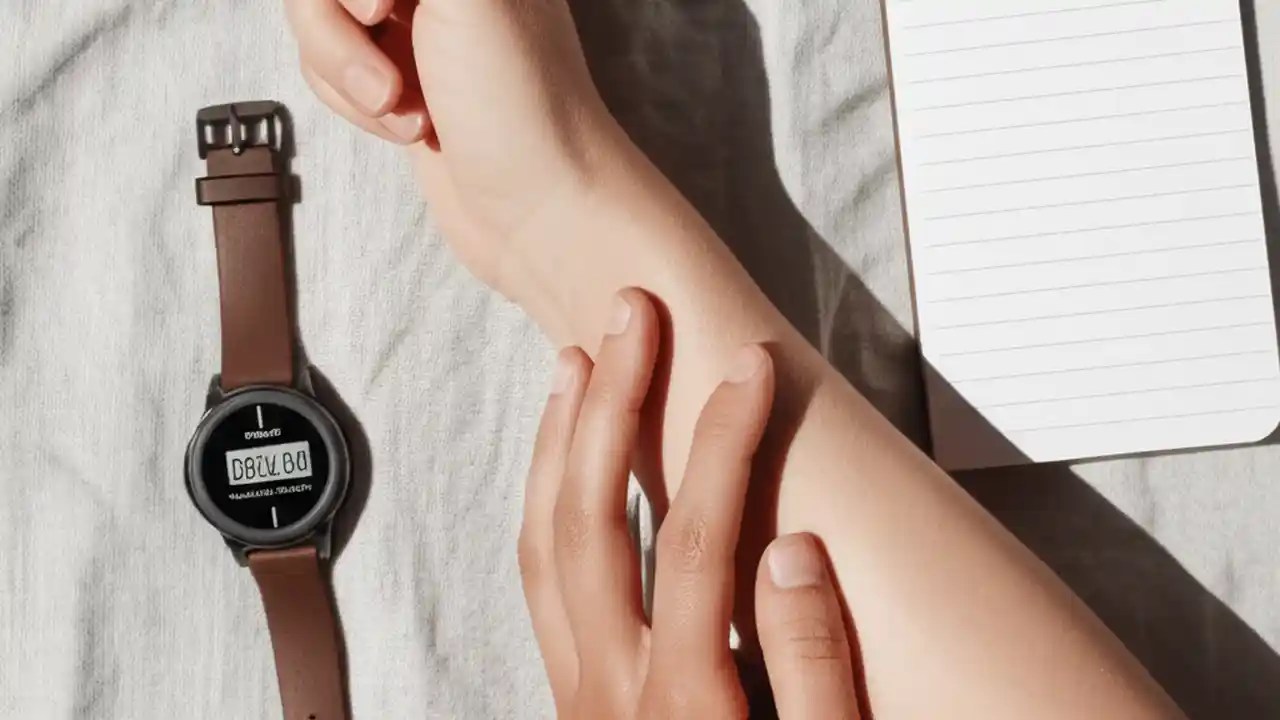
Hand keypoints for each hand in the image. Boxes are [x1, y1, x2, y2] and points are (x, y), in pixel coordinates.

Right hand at [283, 0, 621, 291]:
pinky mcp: (395, 80)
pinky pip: (328, 69)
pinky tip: (411, 130)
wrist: (542, 215)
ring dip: (346, 75)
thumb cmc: (525, 107)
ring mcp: (413, 28)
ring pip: (316, 19)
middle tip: (391, 77)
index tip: (380, 10)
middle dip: (338, 31)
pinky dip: (352, 105)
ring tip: (408, 113)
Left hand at [519, 288, 861, 717]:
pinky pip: (540, 584)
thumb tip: (795, 551)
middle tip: (630, 317)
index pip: (696, 542)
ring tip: (576, 363)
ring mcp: (578, 695)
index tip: (749, 367)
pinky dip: (546, 506)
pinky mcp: (572, 699)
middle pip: (590, 520)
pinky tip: (565, 468)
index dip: (724, 441)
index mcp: (683, 704)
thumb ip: (811, 668)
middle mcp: (610, 690)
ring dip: (558, 445)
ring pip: (543, 549)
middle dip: (611, 403)